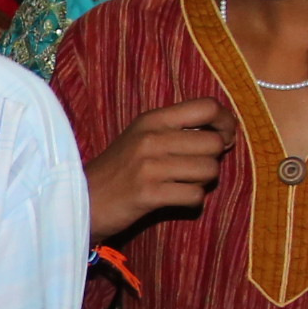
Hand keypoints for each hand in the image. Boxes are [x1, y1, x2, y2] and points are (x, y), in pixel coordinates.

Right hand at [86, 97, 229, 237]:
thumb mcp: (141, 137)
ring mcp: (150, 166)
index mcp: (152, 119)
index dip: (226, 123)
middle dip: (213, 160)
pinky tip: (173, 199)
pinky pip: (195, 196)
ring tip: (181, 184)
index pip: (207, 107)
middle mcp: (151, 137)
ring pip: (209, 170)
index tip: (224, 138)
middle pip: (214, 143)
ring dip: (202, 182)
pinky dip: (191, 201)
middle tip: (195, 168)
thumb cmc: (118, 170)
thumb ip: (177, 130)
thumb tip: (223, 134)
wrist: (81, 199)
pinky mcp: (149, 194)